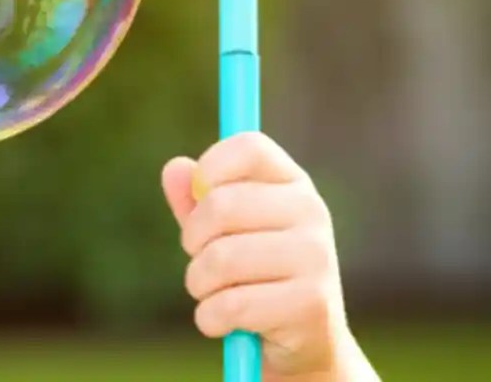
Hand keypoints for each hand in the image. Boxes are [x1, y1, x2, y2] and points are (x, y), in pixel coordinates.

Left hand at [162, 133, 377, 381]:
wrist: (303, 343)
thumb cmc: (256, 275)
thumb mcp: (225, 232)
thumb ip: (197, 200)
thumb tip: (175, 168)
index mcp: (293, 183)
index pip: (249, 148)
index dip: (210, 168)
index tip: (200, 197)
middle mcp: (311, 212)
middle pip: (221, 204)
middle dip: (192, 238)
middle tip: (200, 257)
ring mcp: (316, 257)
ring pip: (220, 258)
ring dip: (198, 283)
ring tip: (212, 292)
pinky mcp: (310, 303)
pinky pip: (231, 305)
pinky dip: (210, 318)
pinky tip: (223, 321)